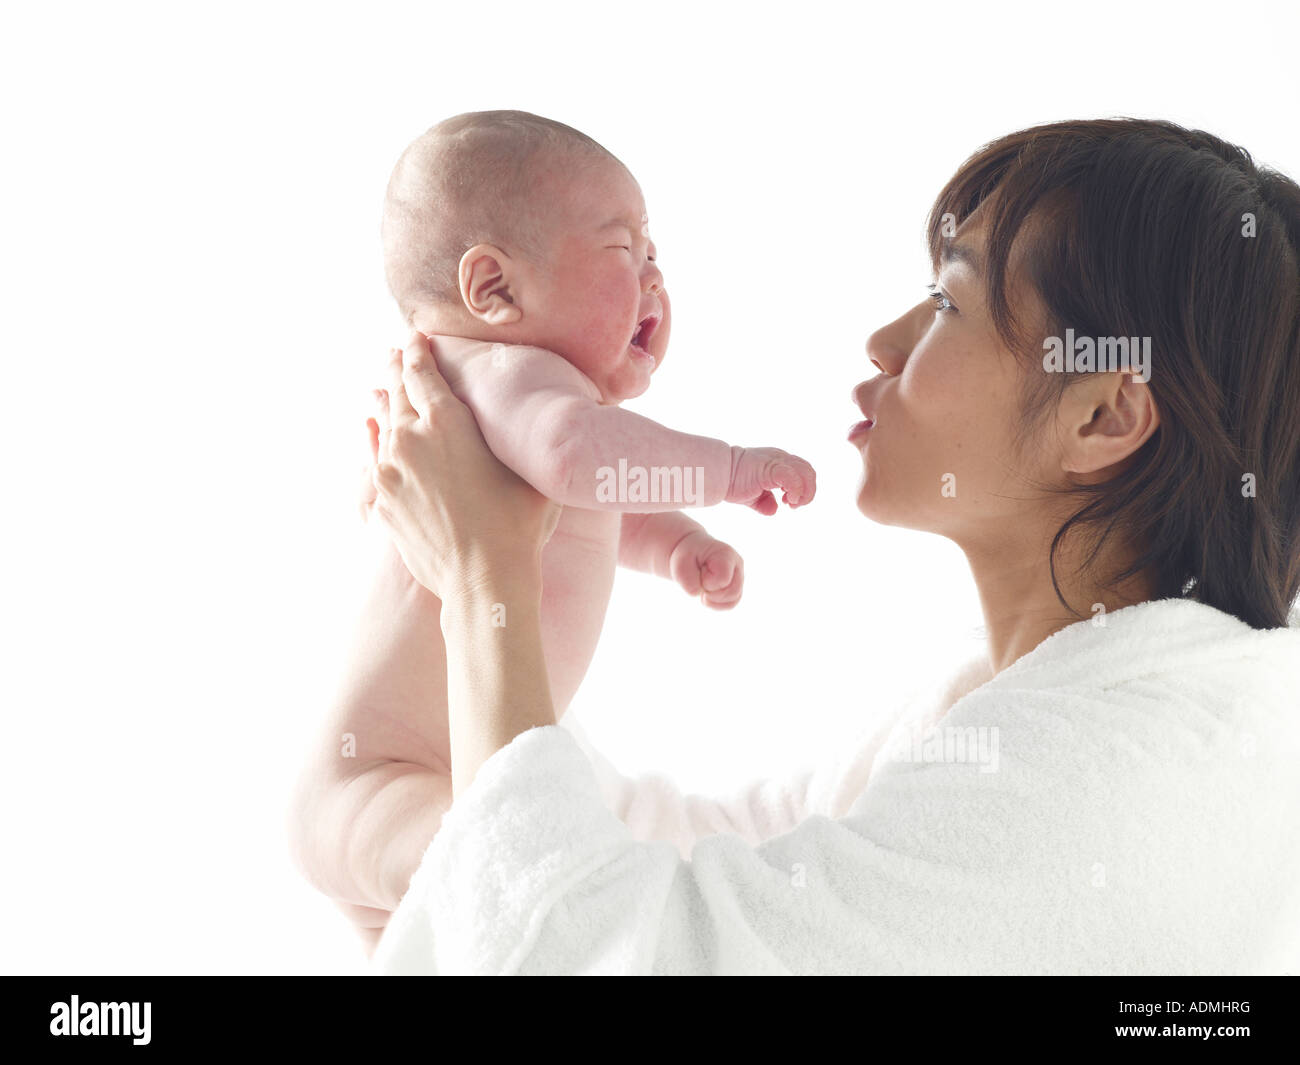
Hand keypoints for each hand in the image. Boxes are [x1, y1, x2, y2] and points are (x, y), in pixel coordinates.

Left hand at [366, 333, 560, 598]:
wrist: (482, 582)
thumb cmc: (518, 526)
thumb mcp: (528, 470)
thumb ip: (517, 437)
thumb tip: (536, 418)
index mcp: (446, 423)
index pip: (422, 373)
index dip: (417, 351)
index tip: (414, 337)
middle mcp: (409, 441)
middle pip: (396, 394)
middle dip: (397, 372)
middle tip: (395, 355)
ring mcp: (389, 474)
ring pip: (380, 427)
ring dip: (383, 404)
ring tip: (380, 390)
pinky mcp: (381, 504)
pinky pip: (371, 463)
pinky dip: (372, 443)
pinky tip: (371, 436)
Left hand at [668, 530, 743, 609]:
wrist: (692, 554)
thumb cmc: (687, 556)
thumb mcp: (680, 563)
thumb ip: (688, 581)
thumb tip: (701, 595)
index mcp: (726, 554)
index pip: (722, 579)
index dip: (706, 583)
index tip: (699, 572)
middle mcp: (737, 565)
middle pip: (732, 592)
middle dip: (711, 593)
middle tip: (700, 582)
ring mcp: (739, 577)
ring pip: (732, 601)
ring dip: (713, 600)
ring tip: (703, 588)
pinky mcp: (736, 588)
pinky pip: (730, 604)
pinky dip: (715, 604)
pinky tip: (706, 595)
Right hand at [726, 446, 816, 514]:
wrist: (719, 474)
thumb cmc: (732, 482)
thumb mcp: (752, 495)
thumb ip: (764, 501)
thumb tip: (774, 510)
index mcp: (778, 462)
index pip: (803, 471)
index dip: (803, 488)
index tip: (790, 503)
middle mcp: (780, 458)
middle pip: (809, 471)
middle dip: (807, 491)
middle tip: (794, 505)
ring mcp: (777, 461)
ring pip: (806, 472)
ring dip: (804, 492)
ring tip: (792, 504)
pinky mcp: (771, 468)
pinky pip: (793, 478)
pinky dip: (796, 491)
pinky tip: (787, 500)